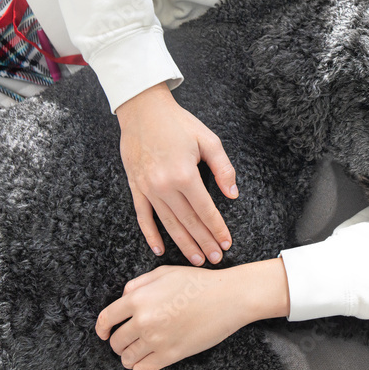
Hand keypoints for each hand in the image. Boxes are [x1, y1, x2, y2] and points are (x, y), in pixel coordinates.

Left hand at [95, 260, 290, 369]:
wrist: (228, 297)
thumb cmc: (199, 282)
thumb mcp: (165, 272)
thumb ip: (139, 283)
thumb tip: (123, 297)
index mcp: (139, 298)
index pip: (106, 319)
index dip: (101, 329)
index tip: (103, 333)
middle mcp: (143, 320)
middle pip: (116, 341)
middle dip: (119, 342)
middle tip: (129, 340)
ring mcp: (156, 339)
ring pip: (127, 358)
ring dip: (130, 356)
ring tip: (139, 351)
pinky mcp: (171, 354)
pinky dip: (141, 369)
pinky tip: (147, 362)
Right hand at [116, 82, 237, 264]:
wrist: (143, 110)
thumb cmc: (178, 123)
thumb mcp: (208, 140)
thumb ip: (223, 169)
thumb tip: (233, 195)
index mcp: (185, 174)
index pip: (205, 210)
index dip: (217, 228)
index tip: (227, 242)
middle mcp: (164, 186)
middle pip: (188, 222)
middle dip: (204, 242)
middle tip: (215, 259)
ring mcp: (147, 188)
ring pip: (168, 223)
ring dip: (183, 243)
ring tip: (196, 259)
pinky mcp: (135, 187)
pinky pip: (143, 216)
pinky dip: (150, 234)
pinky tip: (160, 249)